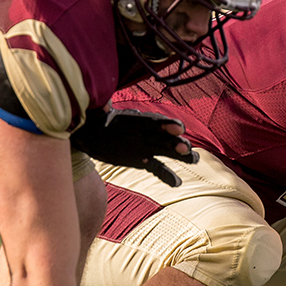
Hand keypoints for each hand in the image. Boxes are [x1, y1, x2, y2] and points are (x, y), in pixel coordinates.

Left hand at [70, 108, 197, 186]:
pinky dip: (167, 175)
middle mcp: (145, 133)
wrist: (91, 133)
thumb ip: (103, 108)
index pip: (153, 122)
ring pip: (166, 151)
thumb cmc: (96, 121)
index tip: (180, 128)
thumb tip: (105, 101)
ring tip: (194, 160)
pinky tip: (177, 183)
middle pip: (164, 138)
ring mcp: (146, 147)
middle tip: (186, 149)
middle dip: (176, 142)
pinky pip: (157, 168)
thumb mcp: (97, 113)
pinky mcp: (142, 160)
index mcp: (136, 121)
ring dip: (180, 156)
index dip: (166, 125)